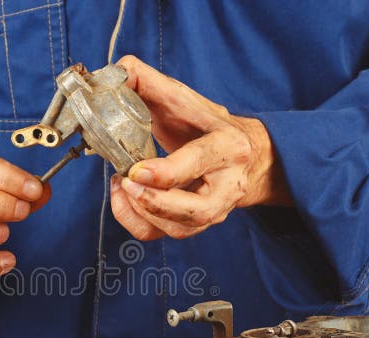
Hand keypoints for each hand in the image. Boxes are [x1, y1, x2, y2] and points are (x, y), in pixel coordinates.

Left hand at [110, 55, 290, 240]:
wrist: (248, 157)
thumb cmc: (210, 127)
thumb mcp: (187, 101)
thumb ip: (152, 84)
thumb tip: (120, 70)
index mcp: (227, 147)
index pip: (198, 163)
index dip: (165, 173)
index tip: (135, 170)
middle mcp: (227, 186)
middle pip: (195, 211)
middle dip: (154, 203)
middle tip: (126, 184)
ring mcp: (213, 211)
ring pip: (178, 230)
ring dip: (140, 213)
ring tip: (121, 186)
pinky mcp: (195, 226)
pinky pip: (163, 236)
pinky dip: (136, 222)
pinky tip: (125, 199)